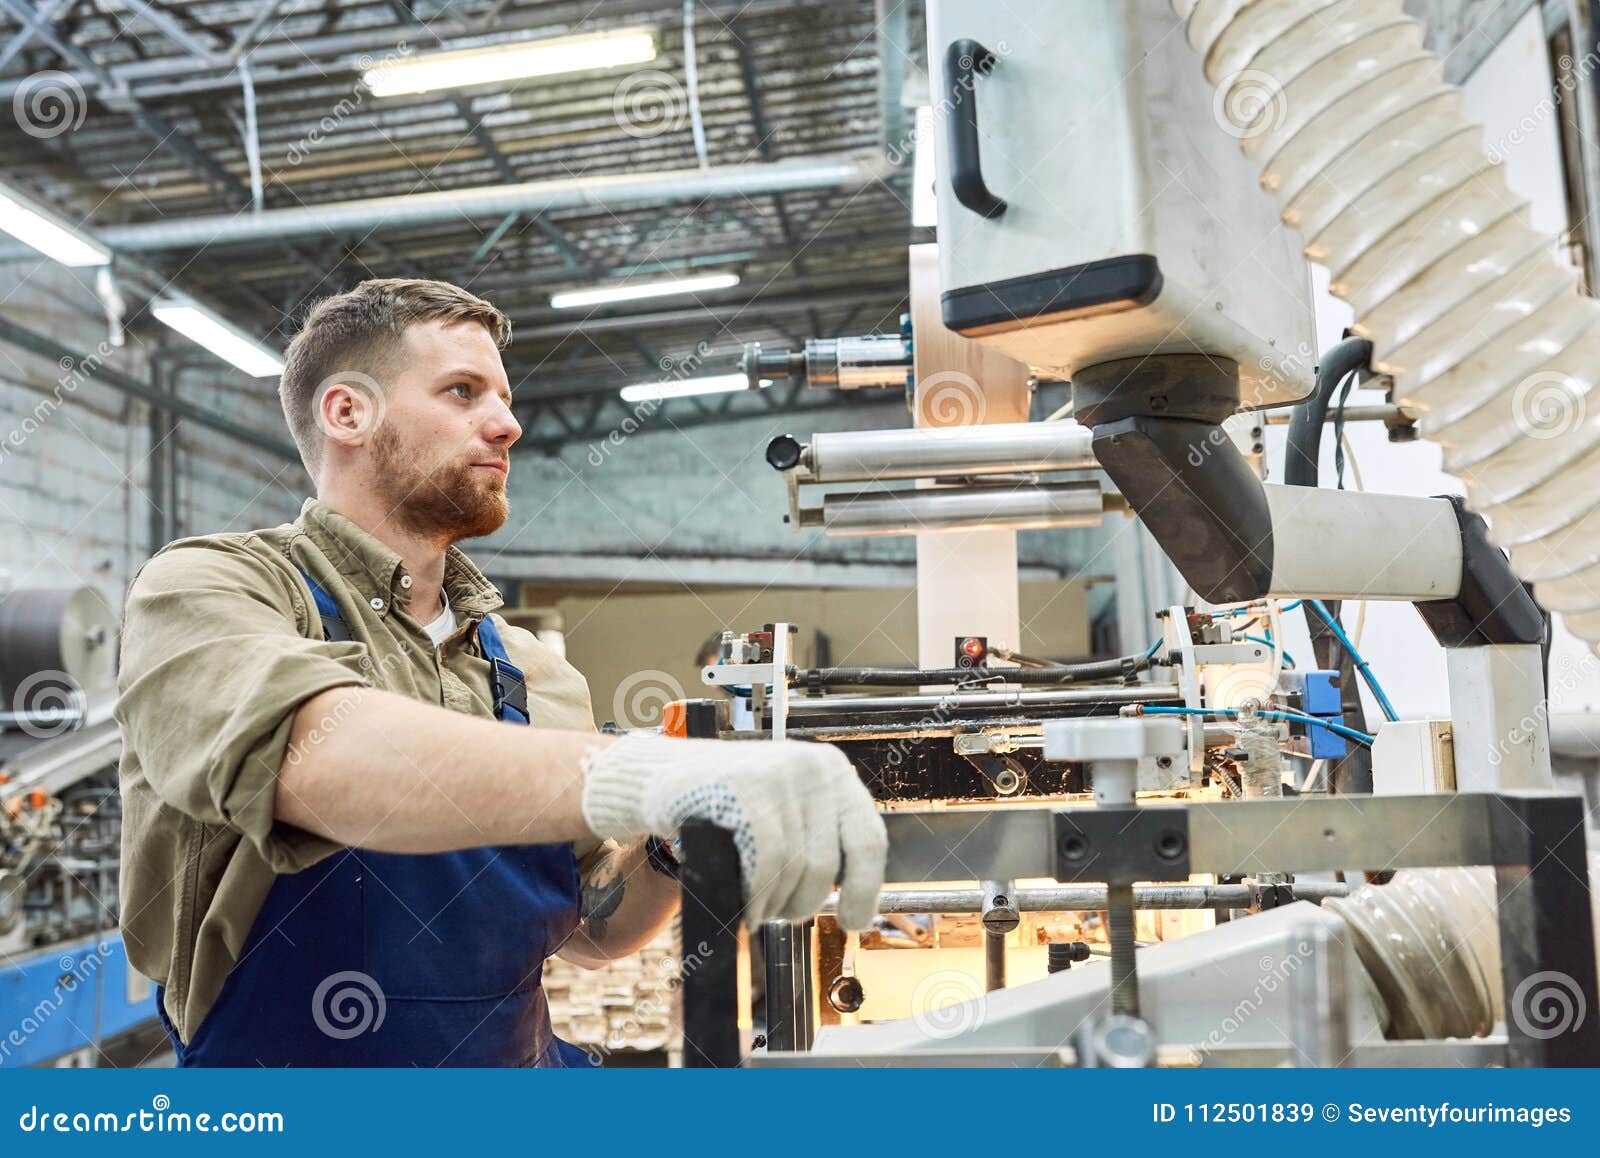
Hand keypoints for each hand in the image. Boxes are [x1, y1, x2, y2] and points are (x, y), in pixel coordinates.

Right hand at [580, 734, 885, 929]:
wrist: (664, 777)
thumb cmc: (729, 804)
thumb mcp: (787, 809)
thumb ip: (819, 839)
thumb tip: (858, 903)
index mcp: (832, 771)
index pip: (868, 840)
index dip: (865, 889)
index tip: (853, 921)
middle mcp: (813, 766)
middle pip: (826, 864)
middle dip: (801, 903)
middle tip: (779, 914)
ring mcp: (779, 773)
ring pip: (794, 868)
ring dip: (773, 903)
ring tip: (756, 905)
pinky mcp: (745, 787)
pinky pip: (765, 861)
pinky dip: (756, 895)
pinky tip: (745, 906)